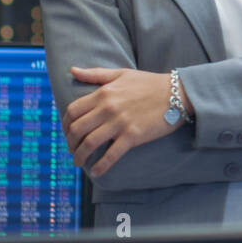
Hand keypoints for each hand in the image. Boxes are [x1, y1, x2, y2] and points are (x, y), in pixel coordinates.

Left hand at [63, 66, 181, 176]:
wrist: (176, 93)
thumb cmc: (149, 83)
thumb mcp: (120, 73)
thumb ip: (95, 74)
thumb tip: (72, 70)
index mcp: (103, 93)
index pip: (73, 111)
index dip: (65, 124)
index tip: (67, 132)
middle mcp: (108, 108)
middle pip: (77, 129)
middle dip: (70, 142)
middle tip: (72, 149)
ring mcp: (120, 123)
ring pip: (90, 143)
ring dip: (80, 156)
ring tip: (78, 162)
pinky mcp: (133, 136)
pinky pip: (111, 154)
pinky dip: (101, 165)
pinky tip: (96, 172)